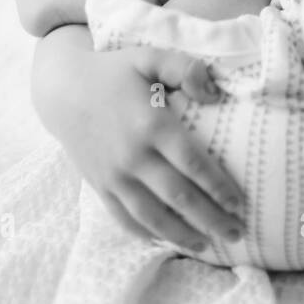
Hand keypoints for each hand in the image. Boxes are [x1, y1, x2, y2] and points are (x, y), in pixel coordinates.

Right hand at [45, 39, 247, 251]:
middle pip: (179, 197)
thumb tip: (215, 94)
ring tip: (207, 246)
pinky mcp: (99, 186)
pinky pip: (124, 218)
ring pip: (152, 216)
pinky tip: (166, 240)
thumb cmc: (114, 72)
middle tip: (237, 233)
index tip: (240, 203)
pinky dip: (146, 233)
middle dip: (211, 219)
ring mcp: (114, 175)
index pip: (193, 164)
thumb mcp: (149, 57)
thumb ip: (185, 68)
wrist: (63, 90)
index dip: (219, 187)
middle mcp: (133, 156)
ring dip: (181, 235)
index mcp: (151, 126)